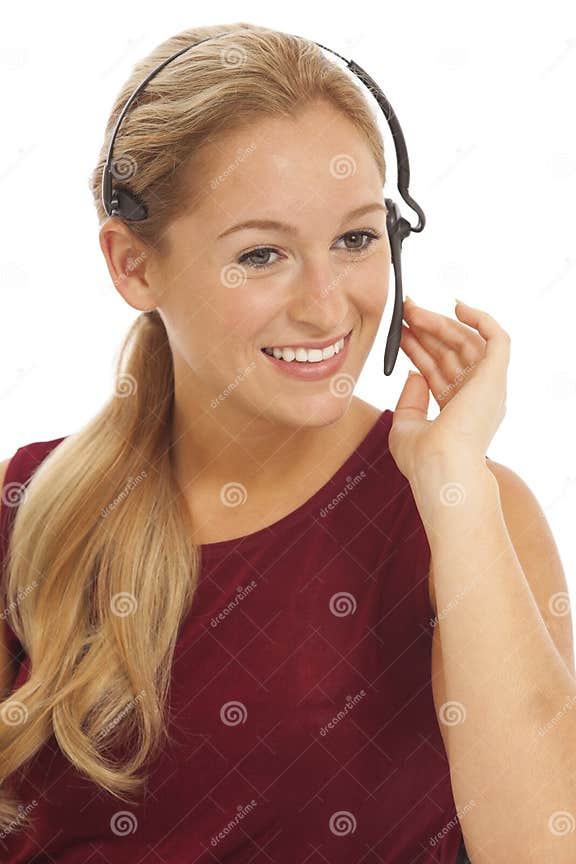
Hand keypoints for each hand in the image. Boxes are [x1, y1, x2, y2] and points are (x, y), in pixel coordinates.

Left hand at [388, 297, 509, 481]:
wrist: (441, 467)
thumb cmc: (423, 459)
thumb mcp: (406, 426)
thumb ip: (410, 399)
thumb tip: (414, 371)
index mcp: (458, 411)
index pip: (438, 370)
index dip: (419, 348)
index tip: (400, 332)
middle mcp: (476, 398)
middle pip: (452, 353)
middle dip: (427, 330)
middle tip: (405, 312)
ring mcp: (488, 387)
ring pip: (468, 343)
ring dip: (440, 323)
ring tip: (413, 309)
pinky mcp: (495, 376)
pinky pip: (498, 339)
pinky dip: (482, 319)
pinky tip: (458, 306)